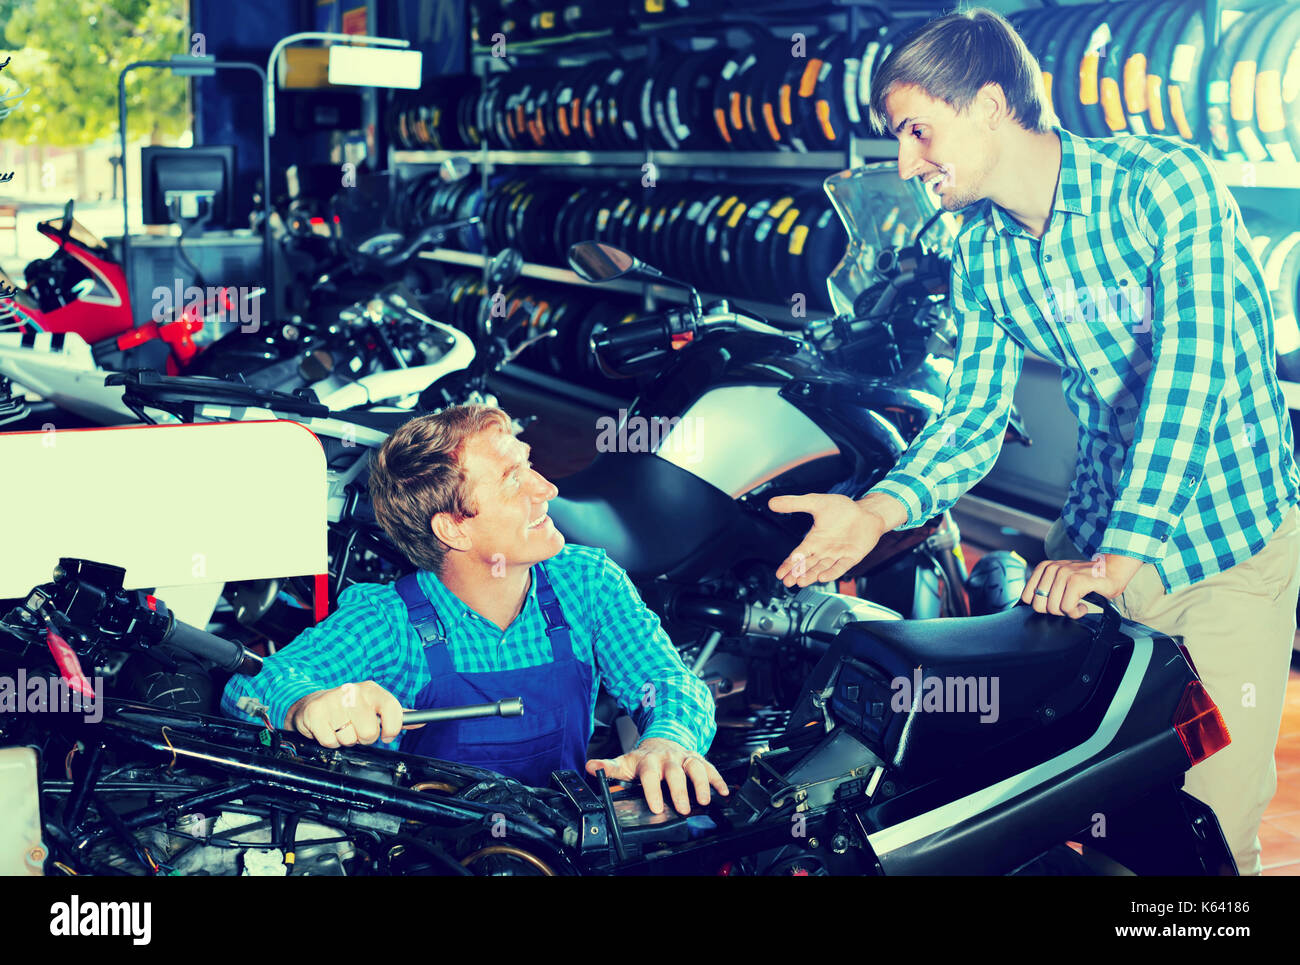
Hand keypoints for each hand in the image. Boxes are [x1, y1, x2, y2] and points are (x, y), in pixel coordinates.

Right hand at [286, 680, 405, 747]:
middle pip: (369, 732)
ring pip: (349, 739)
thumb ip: (397, 715)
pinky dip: (330, 742)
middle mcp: (353, 693)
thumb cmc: (350, 707)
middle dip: (363, 737)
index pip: (392, 710)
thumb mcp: (375, 705)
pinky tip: (328, 729)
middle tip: (356, 729)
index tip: (387, 735)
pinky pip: (330, 742)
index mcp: (372, 690)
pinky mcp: (316, 714)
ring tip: (341, 727)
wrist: (314, 703)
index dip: (392, 728)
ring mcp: (333, 702)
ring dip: (345, 740)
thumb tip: (422, 722)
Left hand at [586, 738, 728, 815]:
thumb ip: (609, 766)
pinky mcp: (699, 760)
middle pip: (675, 773)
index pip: (650, 775)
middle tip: (683, 809)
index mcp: (649, 760)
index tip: (655, 807)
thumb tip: (591, 767)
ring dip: (702, 784)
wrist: (664, 737)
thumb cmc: (645, 757)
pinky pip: (711, 768)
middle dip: (680, 791)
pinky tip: (723, 791)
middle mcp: (669, 758)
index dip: (653, 790)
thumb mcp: (626, 761)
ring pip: (696, 768)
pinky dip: (718, 780)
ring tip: (705, 801)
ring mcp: (685, 758)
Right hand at [769, 493, 889, 587]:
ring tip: (801, 581)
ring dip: (811, 575)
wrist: (867, 512)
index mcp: (814, 540)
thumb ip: (794, 503)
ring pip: (821, 568)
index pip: (797, 555)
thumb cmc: (843, 509)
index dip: (788, 565)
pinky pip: (840, 567)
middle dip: (797, 573)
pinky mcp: (851, 557)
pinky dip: (832, 572)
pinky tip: (823, 577)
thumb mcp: (816, 502)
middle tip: (788, 581)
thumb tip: (773, 502)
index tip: (780, 573)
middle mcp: (824, 550)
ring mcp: (837, 555)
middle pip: (807, 565)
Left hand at [1021, 553, 1140, 618]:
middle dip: (1054, 611)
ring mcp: (1064, 574)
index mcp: (1045, 568)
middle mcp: (1052, 569)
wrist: (1112, 570)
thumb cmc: (1087, 579)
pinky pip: (1067, 608)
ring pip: (1053, 608)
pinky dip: (1076, 613)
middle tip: (1067, 605)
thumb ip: (1046, 588)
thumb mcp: (1061, 579)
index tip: (1055, 603)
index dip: (1041, 605)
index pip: (1026, 597)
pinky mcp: (1077, 581)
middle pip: (1039, 605)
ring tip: (1077, 604)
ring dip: (1068, 612)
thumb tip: (1032, 604)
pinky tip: (1083, 606)